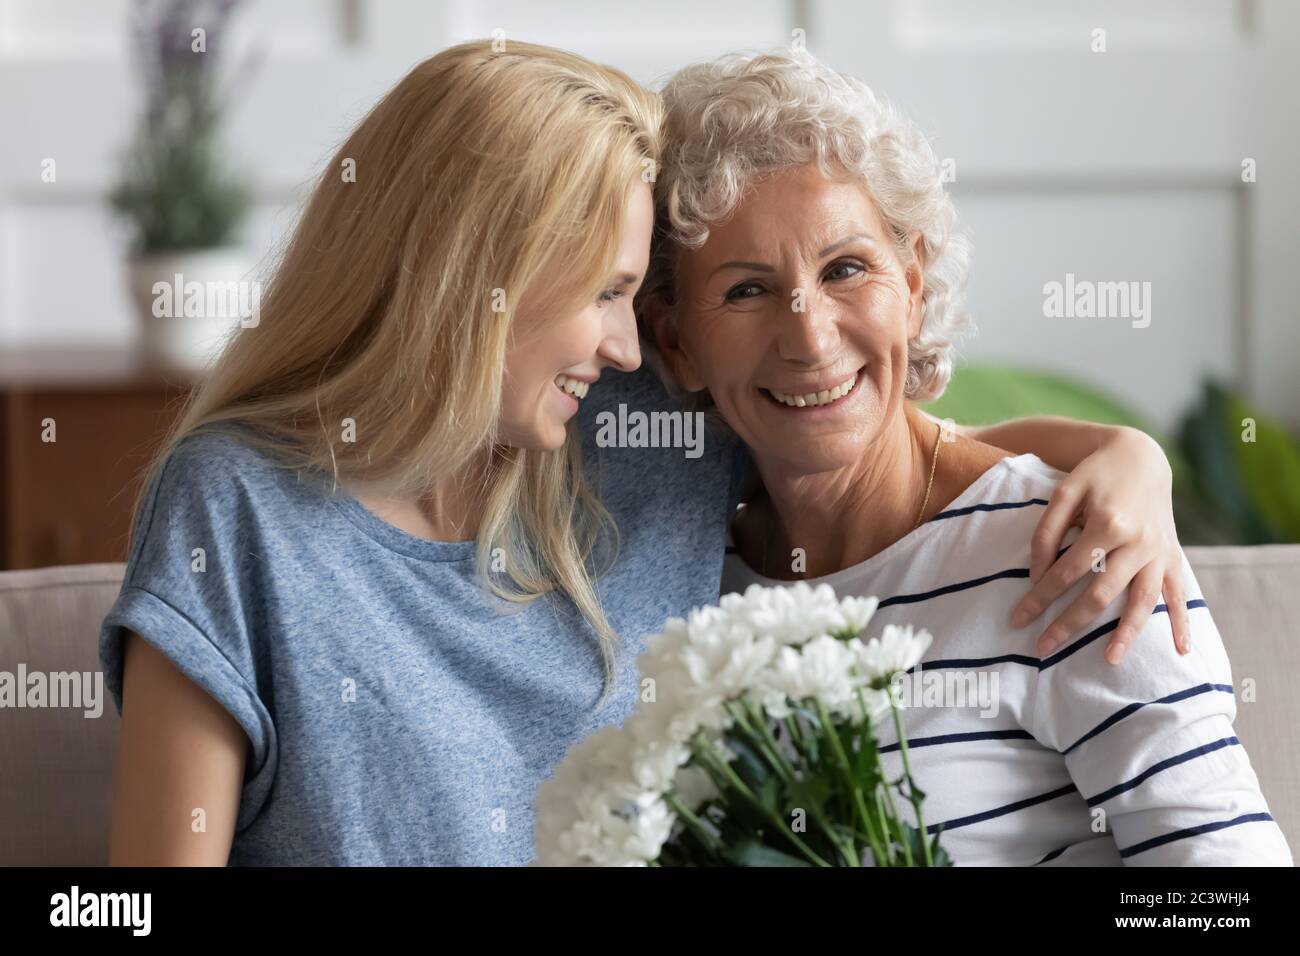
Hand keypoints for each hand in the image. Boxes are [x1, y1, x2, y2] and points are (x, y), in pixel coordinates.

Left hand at [1010, 427, 1189, 663]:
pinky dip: (1182, 621)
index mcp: (1108, 524)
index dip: (1040, 596)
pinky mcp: (1173, 555)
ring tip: (1110, 660)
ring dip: (1128, 632)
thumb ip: (1046, 533)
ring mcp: (1159, 551)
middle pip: (1101, 593)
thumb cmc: (1094, 475)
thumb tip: (1036, 576)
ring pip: (1143, 600)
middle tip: (1043, 647)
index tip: (1018, 618)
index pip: (1067, 571)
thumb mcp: (1063, 493)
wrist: (1140, 457)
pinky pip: (1180, 592)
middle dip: (1070, 623)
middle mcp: (1138, 542)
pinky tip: (1181, 649)